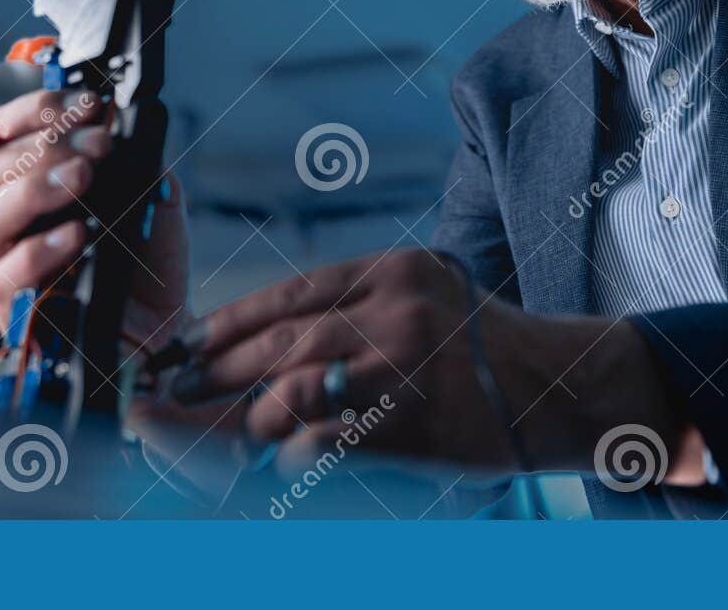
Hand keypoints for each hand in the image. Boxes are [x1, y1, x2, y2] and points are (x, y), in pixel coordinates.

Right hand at [0, 89, 188, 349]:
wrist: (167, 330)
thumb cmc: (148, 266)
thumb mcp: (152, 197)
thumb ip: (134, 160)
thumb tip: (118, 121)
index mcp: (33, 188)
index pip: (7, 136)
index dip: (40, 112)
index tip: (88, 103)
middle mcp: (11, 225)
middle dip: (47, 145)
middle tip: (98, 144)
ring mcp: (6, 267)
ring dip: (36, 189)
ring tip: (83, 175)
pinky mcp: (14, 315)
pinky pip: (6, 280)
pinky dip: (41, 251)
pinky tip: (77, 232)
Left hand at [128, 249, 697, 482]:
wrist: (560, 385)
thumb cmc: (481, 346)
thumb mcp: (423, 296)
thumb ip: (353, 310)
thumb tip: (256, 345)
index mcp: (395, 270)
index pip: (291, 293)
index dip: (227, 323)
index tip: (182, 345)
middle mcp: (397, 308)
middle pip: (282, 340)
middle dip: (215, 371)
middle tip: (166, 393)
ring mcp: (407, 365)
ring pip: (294, 389)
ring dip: (245, 416)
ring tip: (221, 431)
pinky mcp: (414, 420)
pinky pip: (328, 437)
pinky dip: (291, 451)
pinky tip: (271, 458)